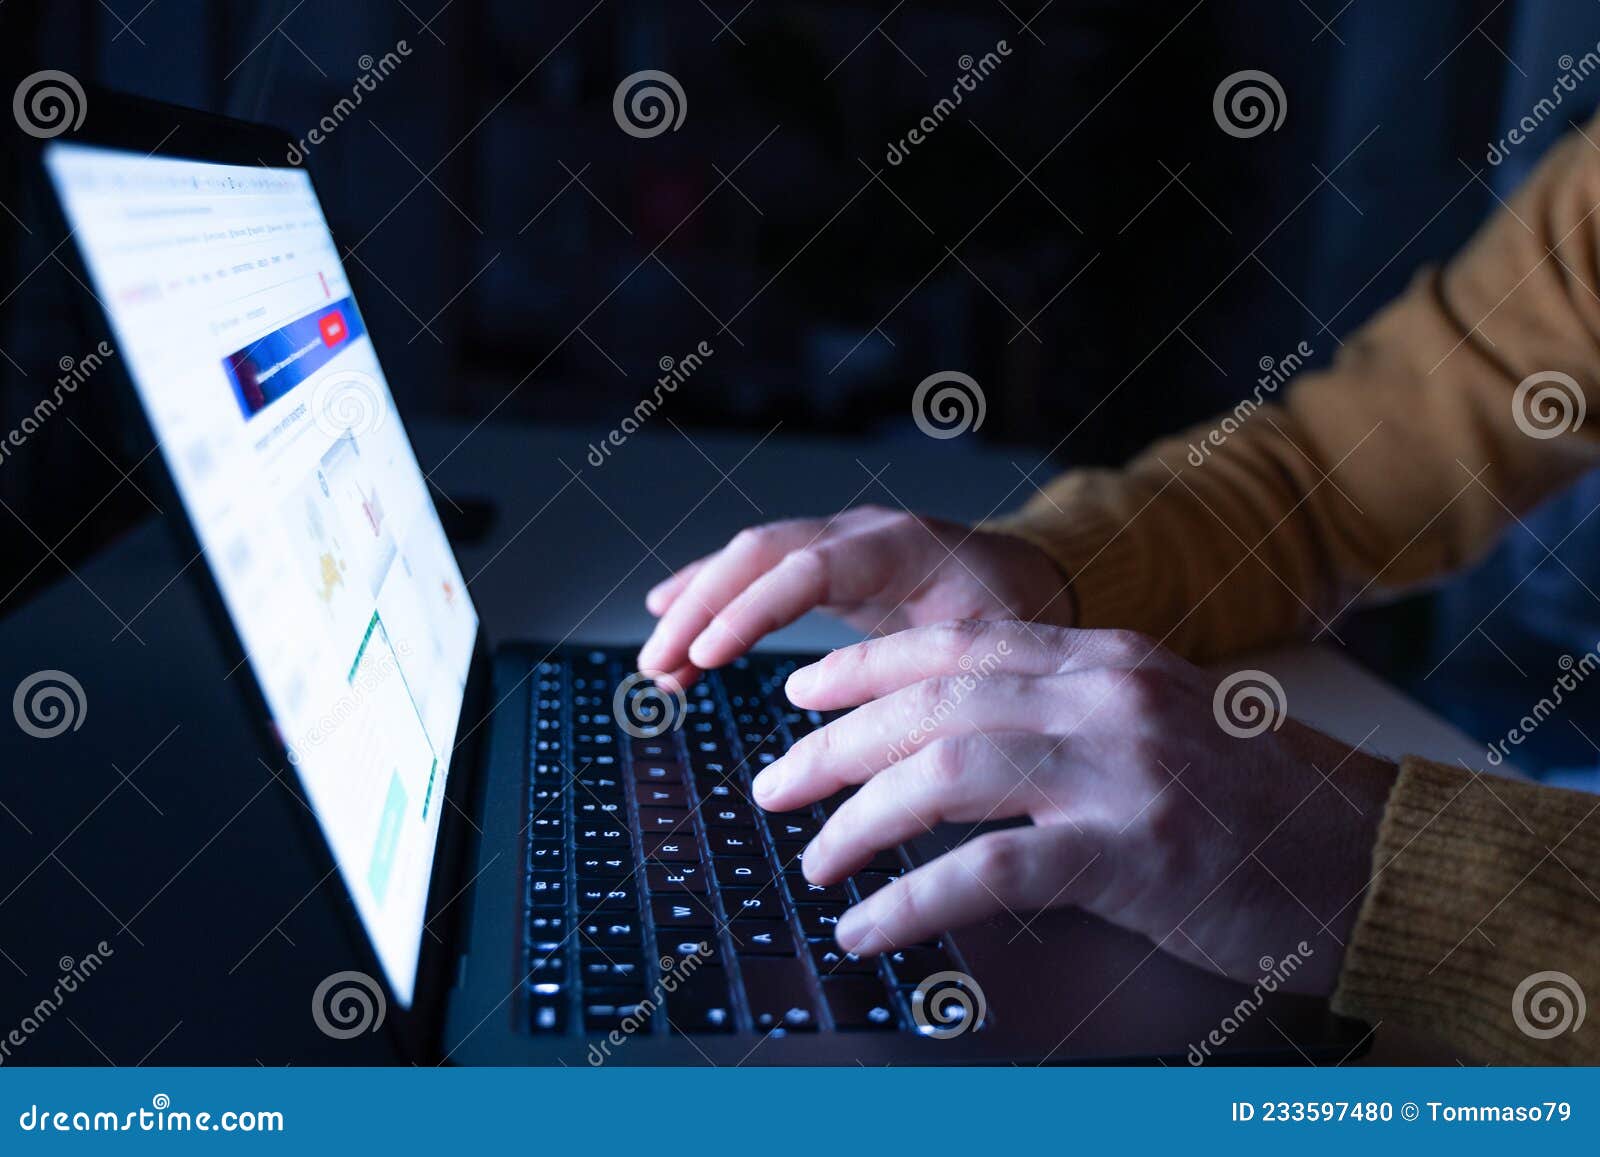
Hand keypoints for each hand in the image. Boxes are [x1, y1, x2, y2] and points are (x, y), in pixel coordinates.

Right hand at [638, 506, 1068, 689]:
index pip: (808, 569)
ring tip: (657, 667)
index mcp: (900, 547)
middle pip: (759, 553)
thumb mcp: (992, 652)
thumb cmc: (1017, 615)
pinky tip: (668, 621)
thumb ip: (934, 681)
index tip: (707, 656)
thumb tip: (868, 735)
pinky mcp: (823, 564)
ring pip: (747, 560)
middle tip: (658, 664)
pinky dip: (708, 598)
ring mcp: (836, 542)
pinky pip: (753, 572)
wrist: (1031, 578)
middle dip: (700, 607)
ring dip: (696, 608)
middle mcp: (859, 532)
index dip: (752, 610)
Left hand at [752, 620, 1397, 994]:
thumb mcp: (1153, 725)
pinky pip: (988, 871)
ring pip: (945, 773)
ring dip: (858, 821)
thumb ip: (1060, 716)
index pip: (953, 646)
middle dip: (832, 746)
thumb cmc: (1248, 800)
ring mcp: (1118, 769)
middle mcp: (1103, 695)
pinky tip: (868, 926)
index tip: (798, 694)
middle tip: (773, 785)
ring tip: (813, 861)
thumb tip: (940, 746)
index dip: (863, 668)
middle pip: (930, 704)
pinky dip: (910, 899)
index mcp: (1102, 658)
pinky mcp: (1130, 851)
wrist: (1365, 854)